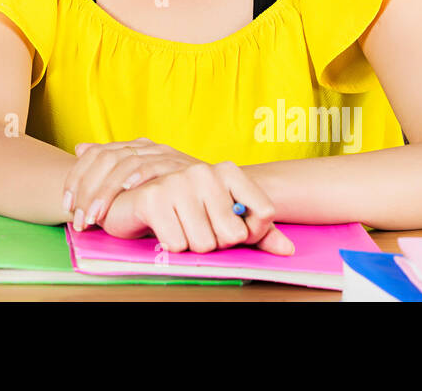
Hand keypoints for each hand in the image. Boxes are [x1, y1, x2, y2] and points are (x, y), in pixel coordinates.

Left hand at [63, 138, 203, 229]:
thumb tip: (79, 147)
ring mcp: (164, 154)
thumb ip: (114, 167)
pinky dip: (137, 177)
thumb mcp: (142, 180)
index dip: (77, 178)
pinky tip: (124, 193)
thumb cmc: (177, 192)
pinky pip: (153, 166)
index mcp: (135, 148)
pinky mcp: (179, 165)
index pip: (96, 154)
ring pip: (125, 163)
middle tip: (78, 219)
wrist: (221, 190)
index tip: (67, 205)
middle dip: (87, 189)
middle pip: (106, 158)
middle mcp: (147, 147)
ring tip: (95, 217)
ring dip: (106, 192)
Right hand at [95, 161, 294, 255]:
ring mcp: (177, 182)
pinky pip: (177, 244)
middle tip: (197, 228)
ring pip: (204, 243)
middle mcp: (204, 172)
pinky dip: (169, 245)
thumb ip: (258, 232)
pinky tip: (162, 229)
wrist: (133, 203)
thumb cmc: (185, 212)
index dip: (250, 232)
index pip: (263, 213)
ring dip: (190, 245)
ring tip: (178, 227)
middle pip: (232, 236)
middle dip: (215, 242)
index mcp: (227, 171)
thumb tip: (287, 249)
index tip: (230, 227)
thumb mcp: (225, 218)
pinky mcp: (152, 198)